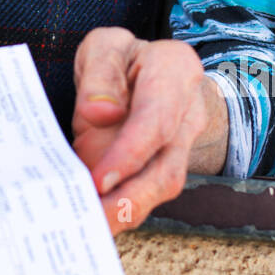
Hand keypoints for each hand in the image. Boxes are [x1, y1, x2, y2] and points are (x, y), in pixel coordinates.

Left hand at [71, 28, 228, 234]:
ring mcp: (180, 146)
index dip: (129, 154)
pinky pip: (145, 195)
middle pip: (168, 169)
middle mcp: (187, 113)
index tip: (99, 180)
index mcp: (175, 70)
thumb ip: (101, 73)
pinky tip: (91, 221)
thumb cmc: (122, 59)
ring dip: (123, 213)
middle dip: (129, 202)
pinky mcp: (163, 168)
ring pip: (160, 189)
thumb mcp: (105, 46)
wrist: (143, 70)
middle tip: (92, 220)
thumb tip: (99, 113)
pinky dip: (119, 211)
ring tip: (87, 227)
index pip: (157, 120)